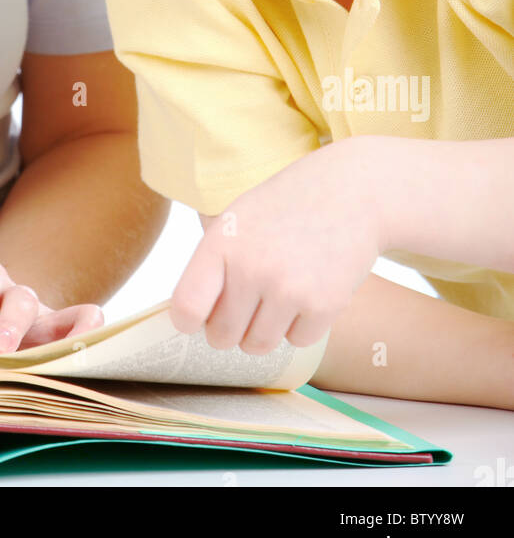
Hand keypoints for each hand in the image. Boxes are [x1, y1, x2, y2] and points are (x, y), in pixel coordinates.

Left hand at [170, 138, 382, 352]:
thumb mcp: (238, 218)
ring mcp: (289, 290)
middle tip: (244, 305)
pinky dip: (300, 325)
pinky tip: (307, 290)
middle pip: (221, 337)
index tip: (197, 318)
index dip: (188, 320)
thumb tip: (192, 318)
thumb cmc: (287, 205)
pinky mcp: (324, 306)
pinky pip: (297, 341)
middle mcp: (252, 269)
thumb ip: (213, 264)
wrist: (351, 191)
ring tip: (276, 294)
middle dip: (229, 328)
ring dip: (263, 330)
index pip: (186, 308)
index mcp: (222, 243)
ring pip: (257, 346)